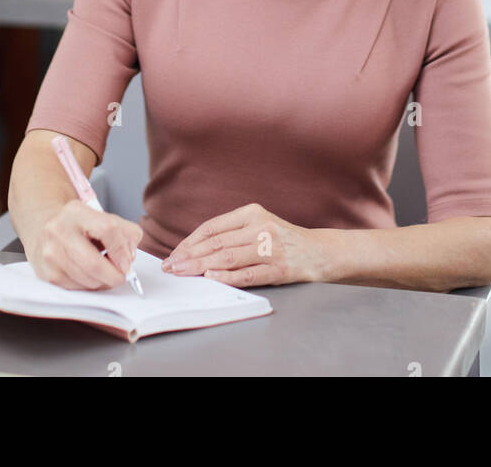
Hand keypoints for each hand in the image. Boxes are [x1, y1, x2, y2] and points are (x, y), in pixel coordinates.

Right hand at [26, 200, 142, 290]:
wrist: (44, 229)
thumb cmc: (79, 226)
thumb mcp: (104, 218)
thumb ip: (126, 233)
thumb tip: (129, 259)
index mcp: (77, 212)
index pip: (107, 229)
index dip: (121, 249)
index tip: (128, 262)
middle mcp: (59, 231)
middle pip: (94, 263)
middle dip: (114, 275)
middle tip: (122, 276)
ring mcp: (51, 254)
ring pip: (87, 279)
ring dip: (103, 282)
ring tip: (106, 272)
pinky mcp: (47, 274)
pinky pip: (77, 288)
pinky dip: (90, 286)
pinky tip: (90, 275)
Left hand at [161, 202, 329, 286]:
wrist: (319, 251)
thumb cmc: (283, 240)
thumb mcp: (259, 226)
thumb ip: (232, 233)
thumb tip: (195, 249)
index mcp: (252, 213)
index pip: (212, 227)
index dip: (190, 242)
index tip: (174, 254)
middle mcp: (260, 227)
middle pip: (217, 243)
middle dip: (189, 256)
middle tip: (171, 267)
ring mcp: (271, 248)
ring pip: (229, 257)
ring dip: (201, 267)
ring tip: (183, 273)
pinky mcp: (280, 268)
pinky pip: (248, 274)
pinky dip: (228, 277)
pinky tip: (212, 278)